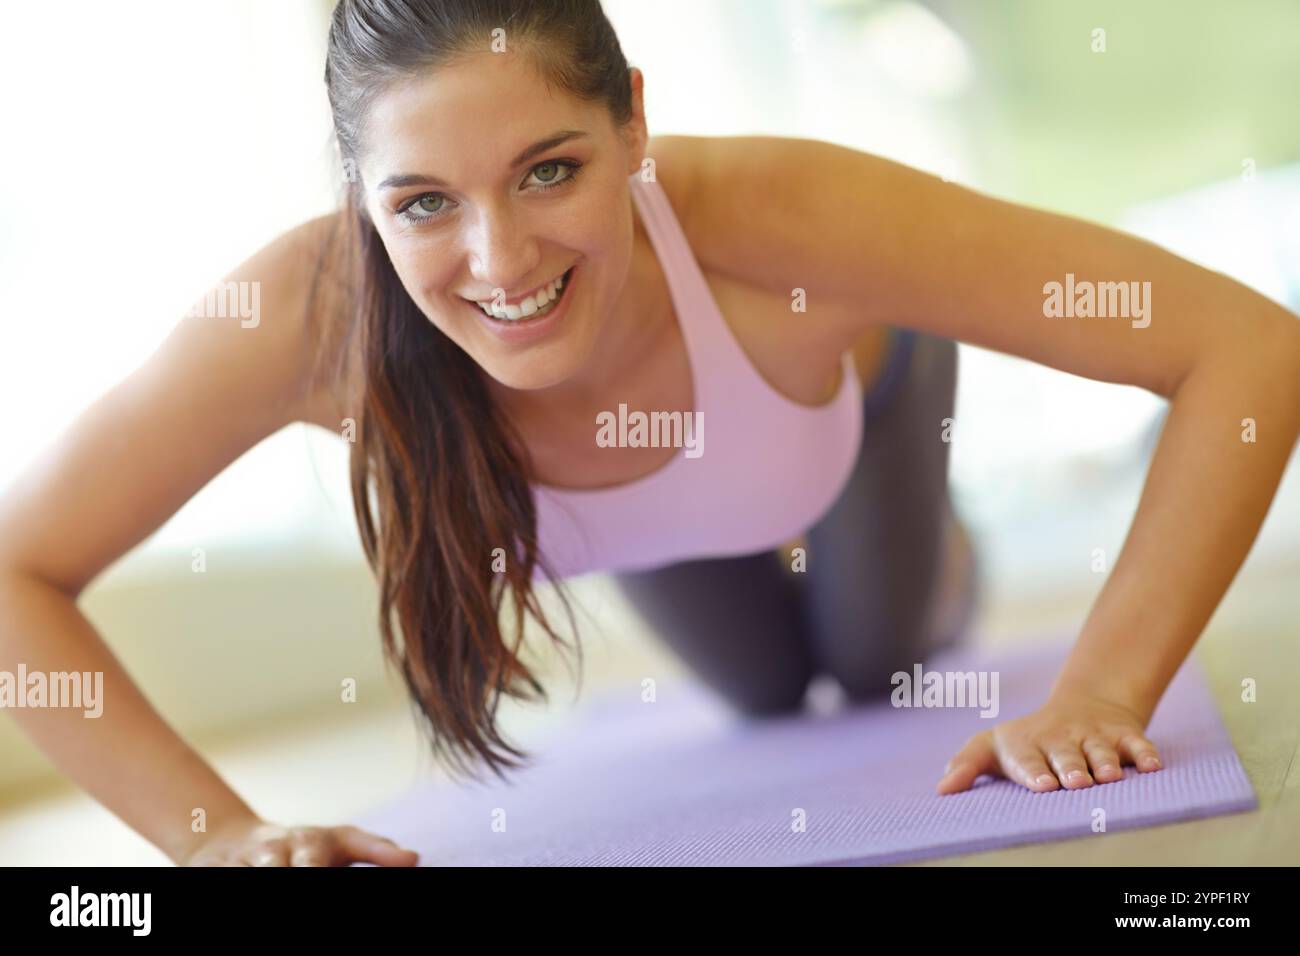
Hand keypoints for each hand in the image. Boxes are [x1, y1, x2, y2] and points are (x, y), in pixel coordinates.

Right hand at [181, 818, 419, 866]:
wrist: (230, 841)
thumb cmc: (304, 849)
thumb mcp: (341, 844)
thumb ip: (377, 851)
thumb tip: (414, 859)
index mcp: (308, 843)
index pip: (315, 863)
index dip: (315, 871)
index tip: (319, 874)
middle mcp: (271, 851)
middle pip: (274, 867)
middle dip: (286, 872)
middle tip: (300, 875)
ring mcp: (237, 861)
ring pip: (243, 870)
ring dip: (252, 873)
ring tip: (264, 873)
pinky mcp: (206, 870)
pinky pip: (212, 878)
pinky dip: (220, 876)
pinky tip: (225, 874)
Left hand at [935, 687, 1163, 794]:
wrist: (1084, 706)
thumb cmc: (1028, 741)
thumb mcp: (992, 747)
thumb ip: (967, 766)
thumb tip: (941, 791)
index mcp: (1024, 743)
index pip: (1025, 758)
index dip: (1032, 770)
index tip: (1040, 784)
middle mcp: (1059, 738)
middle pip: (1064, 755)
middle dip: (1069, 767)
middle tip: (1072, 782)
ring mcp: (1092, 736)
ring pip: (1099, 750)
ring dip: (1104, 762)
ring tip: (1107, 777)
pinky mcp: (1123, 735)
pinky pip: (1137, 743)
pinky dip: (1145, 753)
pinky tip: (1152, 767)